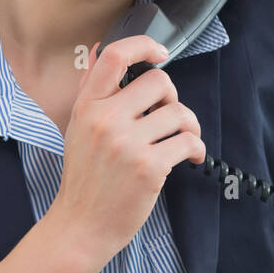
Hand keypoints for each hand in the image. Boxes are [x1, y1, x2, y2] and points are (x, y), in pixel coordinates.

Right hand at [51, 35, 207, 262]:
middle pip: (160, 82)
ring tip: (183, 140)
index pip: (114, 56)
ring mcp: (127, 144)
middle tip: (169, 118)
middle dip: (173, 98)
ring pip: (179, 113)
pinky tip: (190, 157)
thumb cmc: (84, 178)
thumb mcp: (78, 127)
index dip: (144, 46)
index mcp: (87, 107)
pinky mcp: (149, 167)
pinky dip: (196, 148)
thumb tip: (100, 49)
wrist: (81, 226)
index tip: (160, 53)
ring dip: (190, 126)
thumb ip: (92, 89)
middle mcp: (105, 120)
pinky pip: (188, 142)